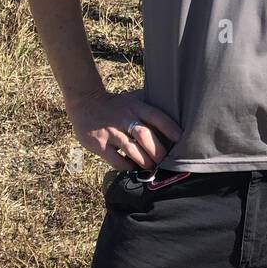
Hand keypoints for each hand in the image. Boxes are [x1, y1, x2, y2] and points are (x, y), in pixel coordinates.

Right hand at [66, 88, 182, 173]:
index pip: (157, 117)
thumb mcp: (132, 100)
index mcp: (136, 107)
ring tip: (152, 168)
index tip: (181, 140)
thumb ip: (148, 108)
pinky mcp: (100, 145)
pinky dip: (127, 166)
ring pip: (132, 150)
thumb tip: (172, 114)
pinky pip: (116, 160)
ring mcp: (112, 133)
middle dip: (158, 151)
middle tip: (166, 161)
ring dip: (145, 161)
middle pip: (145, 136)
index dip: (170, 128)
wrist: (85, 103)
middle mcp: (125, 119)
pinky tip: (133, 168)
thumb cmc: (115, 104)